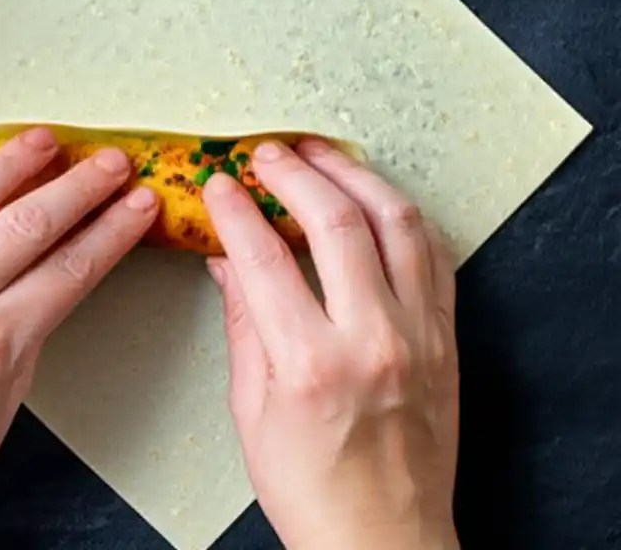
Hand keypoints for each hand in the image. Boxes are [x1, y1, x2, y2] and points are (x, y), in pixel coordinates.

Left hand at [0, 127, 160, 548]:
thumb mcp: (2, 408)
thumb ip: (25, 339)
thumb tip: (43, 285)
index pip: (70, 266)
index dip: (112, 229)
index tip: (135, 204)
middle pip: (28, 222)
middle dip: (79, 186)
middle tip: (106, 163)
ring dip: (9, 164)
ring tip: (39, 142)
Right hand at [204, 139, 459, 549]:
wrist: (383, 538)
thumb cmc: (310, 488)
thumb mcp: (251, 408)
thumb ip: (243, 324)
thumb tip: (227, 260)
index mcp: (309, 364)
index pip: (264, 256)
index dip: (236, 209)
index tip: (219, 182)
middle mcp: (370, 340)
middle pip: (335, 222)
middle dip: (295, 173)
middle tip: (267, 153)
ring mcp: (417, 335)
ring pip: (397, 224)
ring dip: (356, 176)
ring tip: (322, 154)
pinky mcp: (445, 339)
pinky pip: (433, 254)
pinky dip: (401, 215)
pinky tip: (375, 198)